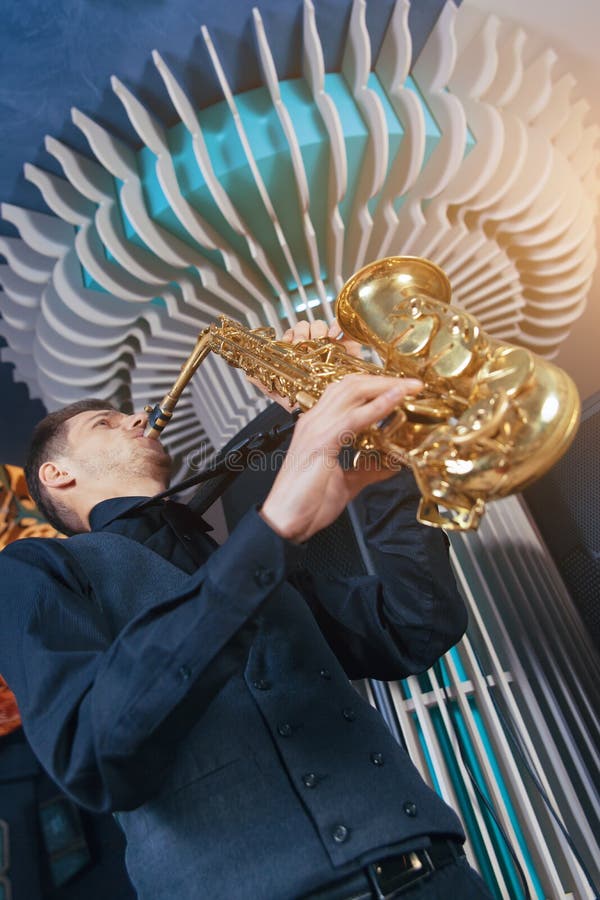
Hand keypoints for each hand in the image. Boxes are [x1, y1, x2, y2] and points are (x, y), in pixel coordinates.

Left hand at [248, 319, 362, 412]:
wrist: (332, 415)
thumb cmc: (309, 406)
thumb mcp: (284, 395)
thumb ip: (266, 384)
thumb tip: (248, 375)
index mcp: (300, 355)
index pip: (292, 335)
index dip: (289, 336)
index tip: (287, 342)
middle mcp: (315, 349)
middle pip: (306, 327)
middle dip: (301, 333)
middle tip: (301, 345)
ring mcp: (331, 347)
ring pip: (320, 326)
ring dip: (316, 331)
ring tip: (315, 344)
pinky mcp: (348, 348)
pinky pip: (344, 329)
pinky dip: (336, 326)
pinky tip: (332, 335)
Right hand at [259, 373, 422, 542]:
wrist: (284, 522)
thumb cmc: (307, 503)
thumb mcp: (346, 483)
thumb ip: (367, 470)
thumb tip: (391, 464)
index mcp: (318, 426)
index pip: (346, 392)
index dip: (374, 385)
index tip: (401, 387)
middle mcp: (315, 421)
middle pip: (351, 384)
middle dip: (384, 379)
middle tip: (412, 383)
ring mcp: (317, 429)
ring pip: (353, 392)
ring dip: (385, 386)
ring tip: (410, 387)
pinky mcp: (322, 442)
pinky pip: (354, 418)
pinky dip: (377, 406)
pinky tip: (395, 400)